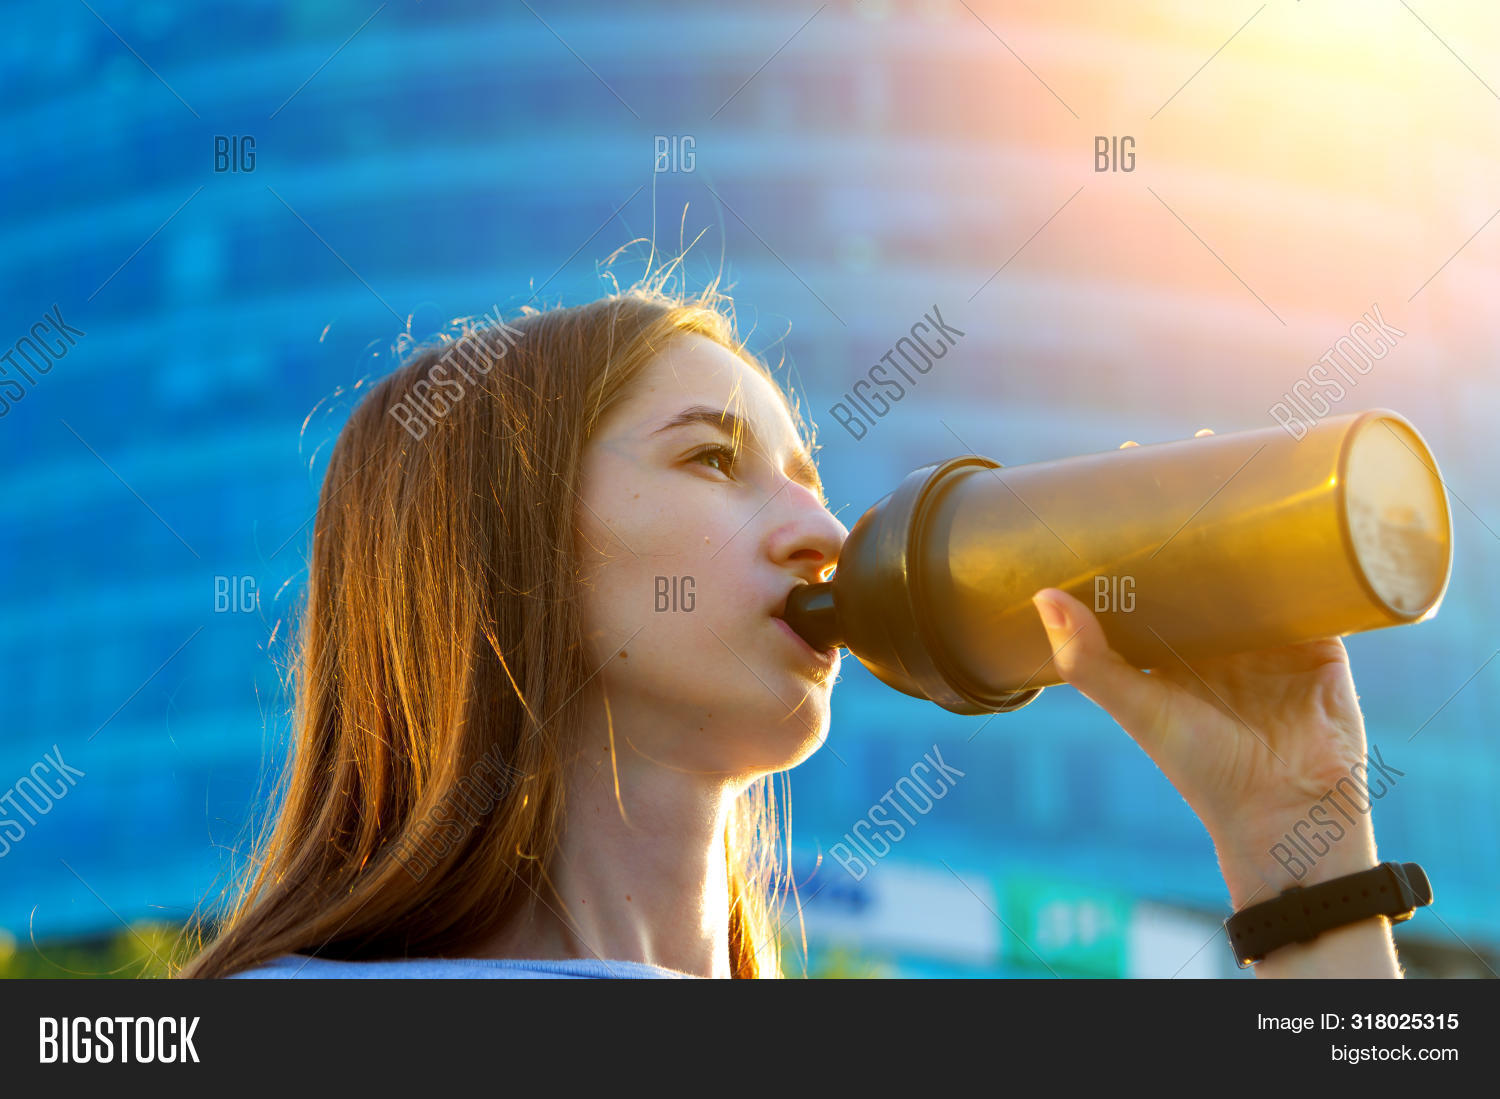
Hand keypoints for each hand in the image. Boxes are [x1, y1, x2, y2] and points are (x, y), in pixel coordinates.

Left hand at [1032, 429, 1380, 910]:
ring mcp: (1270, 632)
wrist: (1285, 812)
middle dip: (1197, 503)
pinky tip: (1310, 499)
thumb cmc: (1202, 768)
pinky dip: (1314, 542)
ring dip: (1255, 509)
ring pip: (1260, 556)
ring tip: (1241, 454)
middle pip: (1206, 552)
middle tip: (1181, 447)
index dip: (1137, 527)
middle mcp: (1217, 634)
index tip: (1118, 474)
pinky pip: (1317, 579)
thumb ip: (1090, 661)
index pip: (1150, 571)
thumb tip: (1042, 597)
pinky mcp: (1320, 637)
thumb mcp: (1138, 709)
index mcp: (1170, 647)